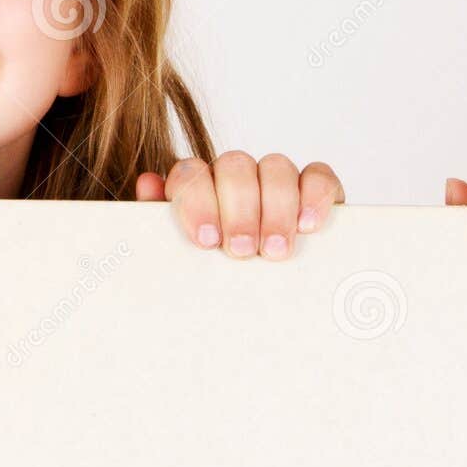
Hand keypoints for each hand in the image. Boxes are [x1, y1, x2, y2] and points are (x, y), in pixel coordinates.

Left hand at [136, 151, 344, 259]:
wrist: (250, 300)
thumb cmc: (210, 271)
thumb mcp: (181, 254)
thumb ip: (159, 222)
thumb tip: (148, 184)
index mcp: (197, 186)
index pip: (190, 173)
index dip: (197, 200)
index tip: (206, 240)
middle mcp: (234, 176)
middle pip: (235, 166)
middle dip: (238, 209)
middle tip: (241, 250)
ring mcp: (274, 178)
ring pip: (276, 167)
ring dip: (275, 209)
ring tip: (275, 250)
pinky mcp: (314, 188)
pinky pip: (318, 175)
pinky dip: (315, 195)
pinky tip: (309, 225)